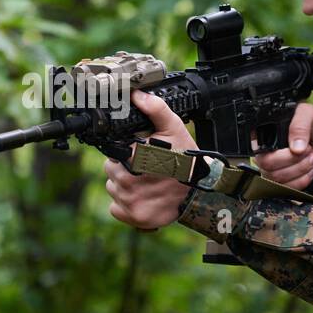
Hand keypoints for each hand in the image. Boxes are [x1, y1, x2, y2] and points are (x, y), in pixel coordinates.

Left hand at [104, 91, 196, 229]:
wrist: (201, 192)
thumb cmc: (187, 159)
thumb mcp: (174, 128)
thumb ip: (155, 109)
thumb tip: (137, 95)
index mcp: (134, 157)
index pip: (114, 152)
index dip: (128, 152)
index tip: (143, 154)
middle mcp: (128, 181)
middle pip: (111, 170)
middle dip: (125, 167)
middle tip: (147, 168)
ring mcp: (130, 201)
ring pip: (113, 188)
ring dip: (125, 185)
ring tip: (147, 182)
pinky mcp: (133, 217)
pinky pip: (116, 207)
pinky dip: (126, 203)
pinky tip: (143, 196)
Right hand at [253, 101, 312, 189]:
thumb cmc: (307, 121)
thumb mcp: (306, 114)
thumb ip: (300, 127)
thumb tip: (296, 147)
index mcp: (261, 135)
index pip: (262, 152)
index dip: (283, 154)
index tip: (301, 147)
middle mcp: (262, 152)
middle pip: (268, 167)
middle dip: (294, 162)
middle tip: (308, 151)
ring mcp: (270, 167)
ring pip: (278, 179)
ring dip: (300, 171)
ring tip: (312, 158)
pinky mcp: (281, 178)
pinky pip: (286, 188)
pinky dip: (302, 181)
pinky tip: (310, 169)